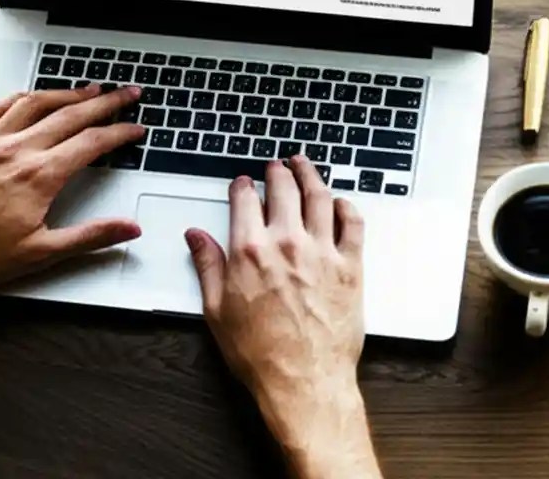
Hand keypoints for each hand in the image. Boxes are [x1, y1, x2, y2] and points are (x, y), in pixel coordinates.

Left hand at [0, 85, 144, 295]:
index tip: (137, 128)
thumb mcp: (39, 254)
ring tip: (86, 89)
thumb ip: (89, 237)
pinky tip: (25, 97)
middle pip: (70, 115)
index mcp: (39, 176)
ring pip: (33, 104)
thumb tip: (127, 228)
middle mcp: (15, 150)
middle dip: (105, 102)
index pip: (92, 143)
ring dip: (65, 93)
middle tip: (126, 92)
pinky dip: (17, 98)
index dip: (120, 133)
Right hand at [185, 157, 380, 477]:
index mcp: (250, 251)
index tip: (242, 182)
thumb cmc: (260, 354)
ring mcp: (322, 252)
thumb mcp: (217, 310)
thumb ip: (207, 265)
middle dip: (277, 172)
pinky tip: (339, 202)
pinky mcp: (350, 267)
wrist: (303, 382)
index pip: (245, 199)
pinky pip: (353, 223)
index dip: (242, 185)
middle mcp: (287, 243)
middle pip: (284, 189)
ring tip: (305, 165)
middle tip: (276, 166)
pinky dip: (346, 206)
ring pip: (319, 197)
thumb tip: (196, 236)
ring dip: (310, 175)